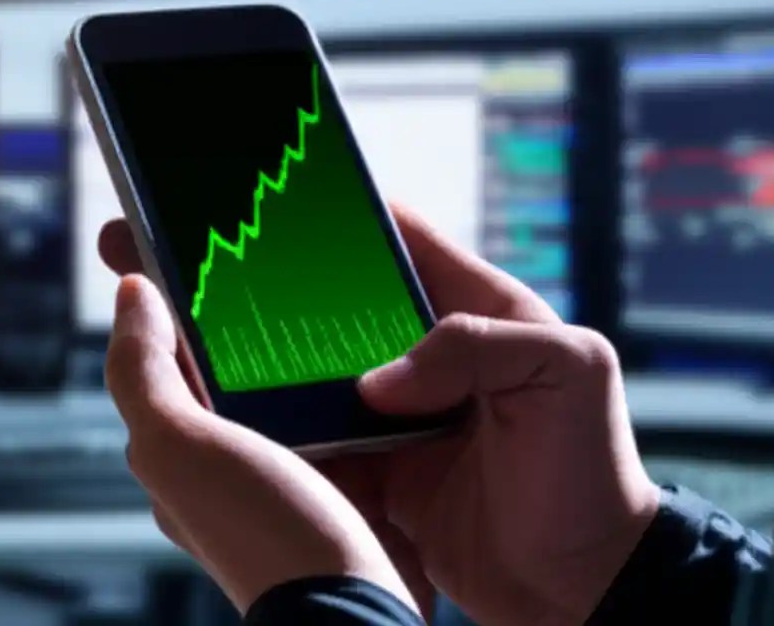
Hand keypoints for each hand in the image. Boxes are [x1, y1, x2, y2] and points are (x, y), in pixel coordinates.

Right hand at [99, 207, 659, 623]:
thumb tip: (376, 382)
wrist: (580, 588)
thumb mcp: (569, 373)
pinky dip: (267, 428)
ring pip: (305, 371)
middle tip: (185, 252)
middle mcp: (423, 353)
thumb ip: (477, 346)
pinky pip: (307, 438)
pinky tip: (214, 410)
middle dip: (262, 279)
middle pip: (328, 303)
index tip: (267, 188)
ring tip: (180, 327)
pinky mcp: (372, 469)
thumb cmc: (593, 472)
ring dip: (252, 355)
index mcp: (473, 307)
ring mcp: (392, 413)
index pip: (395, 235)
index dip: (333, 208)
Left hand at [104, 273, 418, 614]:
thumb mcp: (178, 446)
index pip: (167, 355)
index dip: (172, 295)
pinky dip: (348, 385)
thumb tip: (131, 294)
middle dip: (246, 316)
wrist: (357, 612)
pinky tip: (372, 353)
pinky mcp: (344, 483)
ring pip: (289, 388)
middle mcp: (228, 463)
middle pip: (231, 368)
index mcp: (180, 452)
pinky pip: (339, 417)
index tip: (194, 237)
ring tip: (331, 285)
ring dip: (305, 347)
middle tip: (276, 254)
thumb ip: (143, 372)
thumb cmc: (267, 536)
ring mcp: (289, 474)